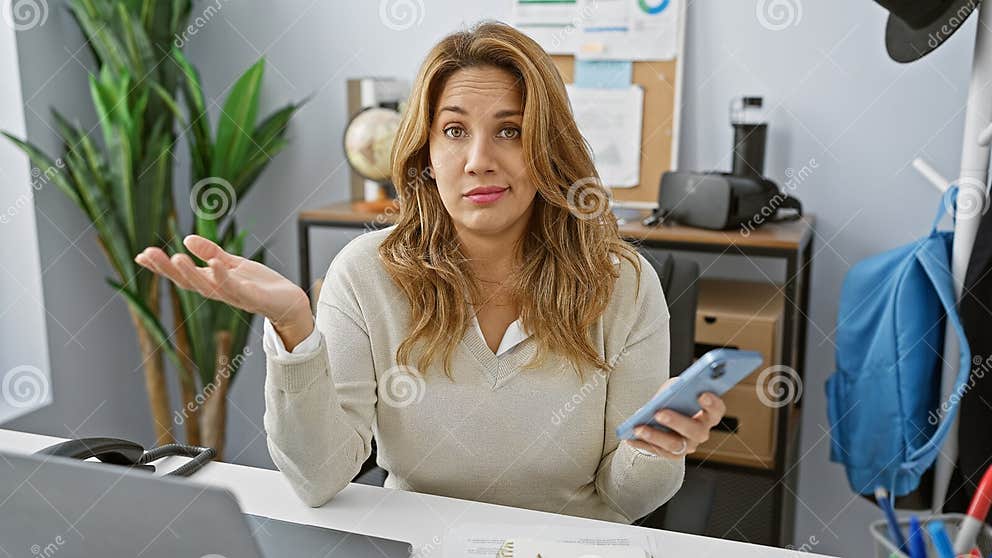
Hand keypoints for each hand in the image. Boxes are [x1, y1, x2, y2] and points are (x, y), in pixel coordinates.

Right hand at [134, 235, 311, 331]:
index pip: (182, 276)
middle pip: (189, 282)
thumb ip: (212, 253)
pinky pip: (237, 288)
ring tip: (176, 257)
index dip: (161, 267)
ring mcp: (236, 296)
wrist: (289, 303)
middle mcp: (220, 292)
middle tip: (148, 254)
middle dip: (168, 269)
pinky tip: (215, 264)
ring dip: (191, 273)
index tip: (141, 255)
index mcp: (213, 283)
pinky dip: (224, 278)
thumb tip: (187, 239)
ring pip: (209, 287)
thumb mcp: (234, 264)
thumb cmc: (260, 285)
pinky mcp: (254, 298)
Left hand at [625, 377, 726, 458]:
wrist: (665, 417)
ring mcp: (688, 445)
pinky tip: (629, 436)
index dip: (712, 403)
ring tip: (638, 427)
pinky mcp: (672, 454)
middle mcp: (701, 432)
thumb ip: (677, 389)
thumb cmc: (674, 399)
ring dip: (655, 436)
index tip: (702, 394)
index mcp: (708, 414)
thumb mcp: (676, 388)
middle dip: (676, 421)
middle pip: (695, 431)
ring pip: (675, 445)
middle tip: (659, 413)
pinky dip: (642, 443)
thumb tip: (670, 392)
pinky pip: (657, 451)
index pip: (717, 410)